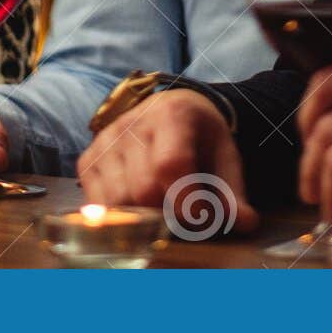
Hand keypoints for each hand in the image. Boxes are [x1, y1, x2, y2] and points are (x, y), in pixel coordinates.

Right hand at [78, 89, 257, 233]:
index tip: (201, 217)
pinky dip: (117, 215)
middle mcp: (131, 124)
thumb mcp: (224, 156)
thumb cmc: (199, 136)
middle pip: (142, 190)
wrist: (170, 109)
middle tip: (182, 217)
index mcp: (171, 115)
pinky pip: (96, 203)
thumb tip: (244, 223)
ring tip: (160, 210)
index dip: (187, 201)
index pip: (170, 165)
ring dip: (140, 218)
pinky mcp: (87, 159)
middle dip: (166, 215)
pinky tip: (136, 206)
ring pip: (116, 202)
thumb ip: (232, 191)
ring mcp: (105, 141)